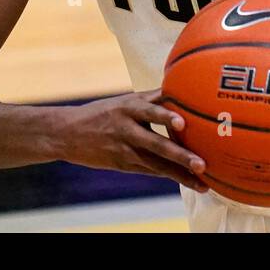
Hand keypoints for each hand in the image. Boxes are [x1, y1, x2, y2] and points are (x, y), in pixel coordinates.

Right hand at [55, 89, 208, 191]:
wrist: (68, 133)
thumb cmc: (103, 112)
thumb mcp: (125, 101)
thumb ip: (152, 98)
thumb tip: (183, 87)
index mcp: (129, 108)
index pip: (150, 111)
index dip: (166, 116)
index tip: (183, 123)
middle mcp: (128, 129)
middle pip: (156, 143)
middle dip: (180, 155)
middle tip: (202, 164)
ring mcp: (125, 150)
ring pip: (156, 164)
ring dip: (180, 174)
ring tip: (202, 183)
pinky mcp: (123, 164)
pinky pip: (151, 171)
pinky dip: (170, 175)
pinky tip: (189, 181)